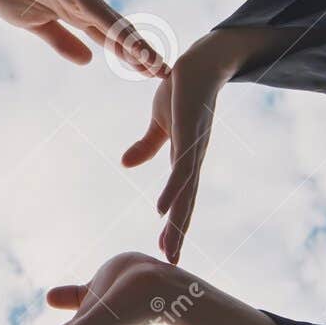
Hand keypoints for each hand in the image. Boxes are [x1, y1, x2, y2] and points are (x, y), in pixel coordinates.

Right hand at [0, 0, 163, 74]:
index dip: (132, 57)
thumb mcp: (37, 25)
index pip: (111, 39)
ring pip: (112, 23)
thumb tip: (89, 60)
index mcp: (77, 13)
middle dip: (143, 54)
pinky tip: (127, 41)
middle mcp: (84, 2)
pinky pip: (94, 10)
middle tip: (167, 74)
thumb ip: (62, 41)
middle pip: (119, 33)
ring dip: (134, 44)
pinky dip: (112, 27)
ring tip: (156, 64)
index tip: (153, 74)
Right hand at [122, 28, 267, 263]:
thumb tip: (125, 164)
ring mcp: (194, 148)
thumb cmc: (182, 89)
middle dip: (178, 233)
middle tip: (171, 263)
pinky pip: (180, 168)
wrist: (200, 61)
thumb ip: (146, 146)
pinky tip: (163, 209)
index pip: (179, 198)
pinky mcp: (191, 133)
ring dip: (177, 221)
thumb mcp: (159, 122)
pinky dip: (172, 190)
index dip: (173, 224)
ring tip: (169, 247)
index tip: (165, 251)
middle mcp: (193, 159)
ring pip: (185, 193)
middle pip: (185, 203)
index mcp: (185, 159)